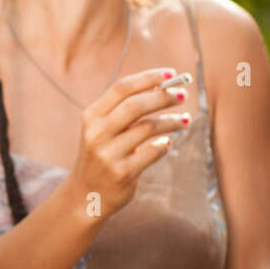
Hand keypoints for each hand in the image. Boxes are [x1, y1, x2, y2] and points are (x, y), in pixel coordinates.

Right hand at [68, 67, 192, 218]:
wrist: (85, 194)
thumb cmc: (101, 155)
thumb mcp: (102, 130)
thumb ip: (124, 111)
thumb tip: (164, 87)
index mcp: (91, 116)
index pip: (121, 88)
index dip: (148, 78)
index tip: (170, 74)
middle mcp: (97, 133)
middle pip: (136, 105)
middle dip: (163, 97)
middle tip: (182, 95)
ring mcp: (108, 153)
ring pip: (149, 128)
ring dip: (172, 121)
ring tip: (184, 120)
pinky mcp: (122, 172)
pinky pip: (154, 151)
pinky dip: (165, 144)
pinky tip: (167, 143)